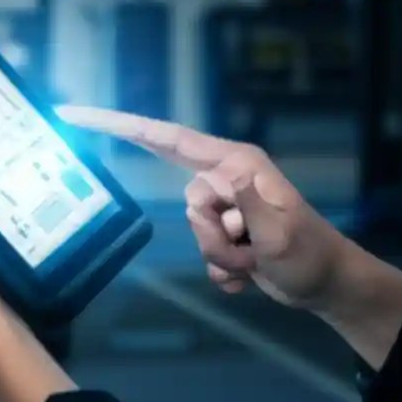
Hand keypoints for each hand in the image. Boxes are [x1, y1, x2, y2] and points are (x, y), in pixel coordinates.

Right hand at [56, 106, 354, 312]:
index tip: (76, 115)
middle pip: (187, 202)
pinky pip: (205, 256)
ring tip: (256, 259)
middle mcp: (228, 178)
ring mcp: (227, 207)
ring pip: (196, 234)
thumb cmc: (310, 256)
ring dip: (224, 257)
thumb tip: (228, 174)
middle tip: (251, 247)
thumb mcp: (280, 233)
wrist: (326, 285)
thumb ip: (249, 203)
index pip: (166, 138)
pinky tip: (252, 273)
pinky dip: (226, 272)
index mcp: (236, 163)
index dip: (119, 126)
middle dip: (215, 236)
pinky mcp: (226, 234)